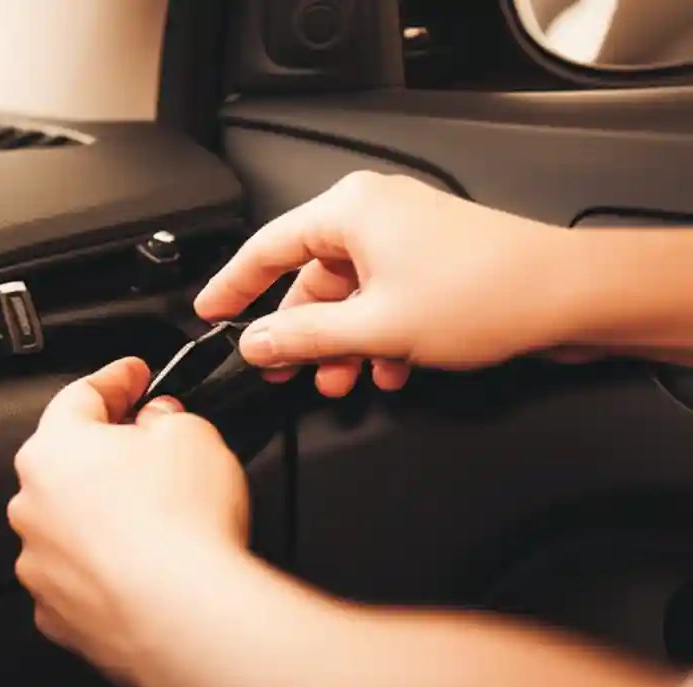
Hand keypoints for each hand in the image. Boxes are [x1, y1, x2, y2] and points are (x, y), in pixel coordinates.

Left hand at [8, 357, 248, 686]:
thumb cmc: (182, 526)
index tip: (134, 376)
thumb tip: (157, 423)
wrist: (183, 615)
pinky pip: (80, 576)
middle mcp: (32, 505)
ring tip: (159, 520)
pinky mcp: (57, 613)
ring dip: (105, 515)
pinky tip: (143, 566)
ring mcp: (40, 563)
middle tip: (156, 449)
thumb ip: (166, 417)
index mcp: (53, 449)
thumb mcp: (192, 434)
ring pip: (70, 523)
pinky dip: (106, 568)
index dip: (116, 379)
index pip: (81, 396)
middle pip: (70, 462)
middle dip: (110, 453)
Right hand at [194, 172, 577, 396]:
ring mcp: (406, 236)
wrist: (570, 297)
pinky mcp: (432, 261)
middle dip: (299, 333)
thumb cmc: (484, 293)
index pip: (266, 247)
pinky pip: (383, 299)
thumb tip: (256, 344)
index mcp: (350, 210)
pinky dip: (377, 337)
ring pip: (349, 296)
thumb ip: (303, 338)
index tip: (210, 313)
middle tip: (279, 370)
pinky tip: (386, 371)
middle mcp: (375, 214)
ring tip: (340, 383)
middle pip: (309, 278)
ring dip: (341, 345)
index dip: (232, 286)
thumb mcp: (374, 328)